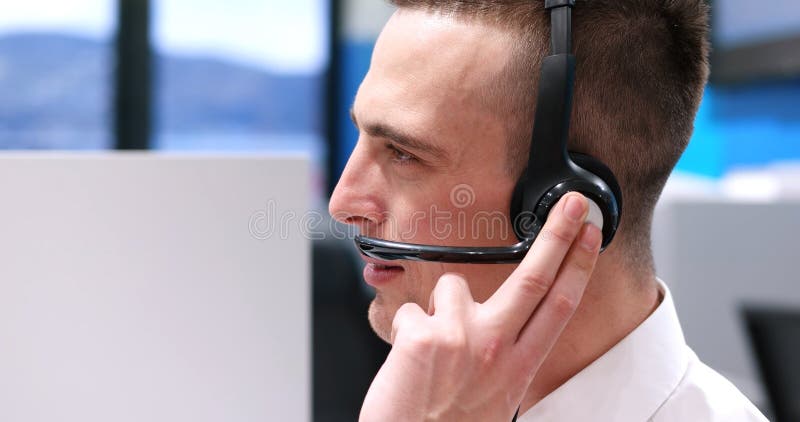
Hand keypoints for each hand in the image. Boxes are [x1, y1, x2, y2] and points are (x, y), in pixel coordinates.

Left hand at [359, 192, 602, 421]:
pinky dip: (405, 328)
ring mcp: (461, 338)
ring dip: (439, 307)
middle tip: (573, 204)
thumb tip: (495, 318)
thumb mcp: (494, 393)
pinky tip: (406, 360)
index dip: (578, 264)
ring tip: (431, 348)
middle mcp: (496, 349)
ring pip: (453, 286)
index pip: (559, 305)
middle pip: (534, 277)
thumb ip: (502, 352)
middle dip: (557, 235)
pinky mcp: (423, 335)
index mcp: (518, 365)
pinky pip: (411, 310)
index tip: (590, 234)